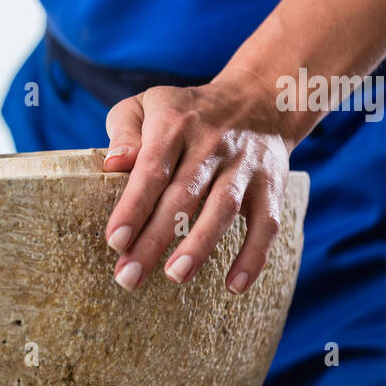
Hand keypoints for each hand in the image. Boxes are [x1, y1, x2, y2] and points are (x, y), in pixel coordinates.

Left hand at [100, 68, 300, 293]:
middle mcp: (212, 143)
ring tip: (175, 277)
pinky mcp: (272, 185)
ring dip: (200, 245)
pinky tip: (235, 286)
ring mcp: (244, 165)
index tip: (115, 240)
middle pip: (183, 195)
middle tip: (129, 276)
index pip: (152, 168)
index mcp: (175, 124)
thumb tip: (113, 164)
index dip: (134, 206)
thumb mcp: (148, 105)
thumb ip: (124, 132)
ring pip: (223, 208)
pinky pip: (267, 223)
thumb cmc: (186, 113)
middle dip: (155, 239)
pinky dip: (254, 255)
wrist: (259, 99)